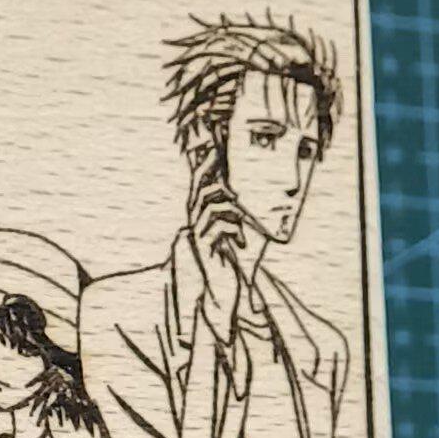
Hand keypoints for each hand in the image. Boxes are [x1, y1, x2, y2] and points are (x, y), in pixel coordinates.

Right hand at [188, 161, 245, 329]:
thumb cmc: (234, 263)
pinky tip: (240, 240)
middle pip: (199, 187)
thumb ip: (236, 212)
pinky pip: (217, 224)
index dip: (205, 164)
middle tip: (217, 152)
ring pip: (210, 204)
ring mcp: (197, 234)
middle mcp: (195, 223)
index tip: (213, 145)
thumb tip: (243, 191)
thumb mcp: (238, 231)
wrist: (225, 292)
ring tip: (242, 220)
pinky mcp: (203, 247)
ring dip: (231, 208)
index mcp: (203, 217)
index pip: (200, 184)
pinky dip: (233, 227)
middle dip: (208, 168)